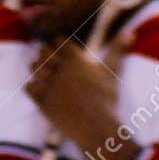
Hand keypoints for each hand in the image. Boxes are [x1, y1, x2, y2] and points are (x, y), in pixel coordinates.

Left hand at [25, 39, 137, 159]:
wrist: (96, 127)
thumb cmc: (105, 98)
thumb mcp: (111, 71)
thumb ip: (117, 50)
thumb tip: (129, 32)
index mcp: (76, 60)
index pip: (57, 40)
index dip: (59, 46)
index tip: (64, 54)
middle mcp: (61, 70)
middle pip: (43, 51)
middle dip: (47, 55)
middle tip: (55, 64)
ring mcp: (50, 86)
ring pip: (33, 67)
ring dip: (38, 69)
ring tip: (48, 76)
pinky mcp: (42, 101)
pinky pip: (28, 87)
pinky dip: (33, 87)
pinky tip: (43, 91)